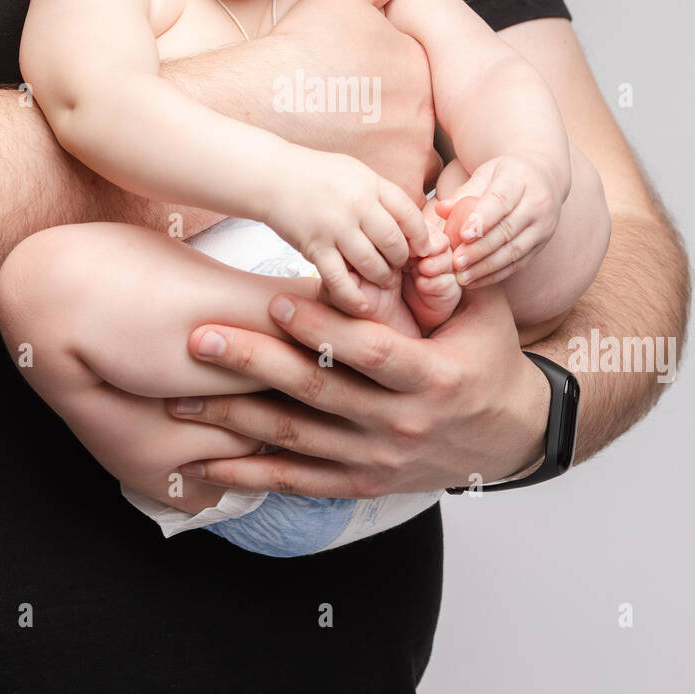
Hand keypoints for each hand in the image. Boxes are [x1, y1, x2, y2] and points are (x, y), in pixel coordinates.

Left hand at [165, 282, 551, 495]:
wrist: (515, 437)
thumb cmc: (491, 358)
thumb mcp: (485, 310)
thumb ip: (449, 268)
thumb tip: (424, 209)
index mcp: (433, 377)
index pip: (369, 351)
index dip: (321, 327)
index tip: (274, 299)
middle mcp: (401, 424)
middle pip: (317, 393)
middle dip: (252, 365)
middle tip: (198, 339)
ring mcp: (378, 459)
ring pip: (297, 440)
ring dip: (235, 420)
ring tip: (179, 401)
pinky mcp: (363, 484)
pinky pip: (298, 483)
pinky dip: (250, 475)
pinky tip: (206, 462)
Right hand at [266, 149, 431, 315]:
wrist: (272, 176)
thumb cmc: (316, 176)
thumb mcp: (355, 173)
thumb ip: (380, 194)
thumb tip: (408, 218)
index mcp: (370, 184)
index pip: (409, 214)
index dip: (421, 236)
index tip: (423, 248)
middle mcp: (356, 204)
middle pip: (394, 242)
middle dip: (401, 259)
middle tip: (400, 266)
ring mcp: (335, 226)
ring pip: (372, 263)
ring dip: (382, 277)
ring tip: (383, 280)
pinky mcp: (315, 246)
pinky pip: (340, 279)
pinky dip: (353, 297)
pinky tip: (362, 304)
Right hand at [267, 0, 441, 201]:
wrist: (254, 102)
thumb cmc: (295, 48)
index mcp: (421, 68)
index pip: (415, 82)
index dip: (383, 86)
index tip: (350, 88)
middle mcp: (424, 114)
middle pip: (412, 125)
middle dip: (386, 125)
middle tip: (341, 119)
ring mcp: (408, 155)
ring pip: (406, 161)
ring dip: (384, 159)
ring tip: (339, 148)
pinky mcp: (387, 189)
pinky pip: (395, 197)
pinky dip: (378, 191)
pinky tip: (345, 176)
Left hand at [435, 153, 565, 289]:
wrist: (541, 179)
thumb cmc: (505, 177)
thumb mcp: (485, 175)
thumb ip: (463, 193)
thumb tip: (441, 209)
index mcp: (519, 180)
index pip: (501, 200)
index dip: (483, 219)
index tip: (463, 234)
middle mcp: (537, 204)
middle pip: (507, 230)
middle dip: (480, 249)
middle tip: (456, 262)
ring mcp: (543, 227)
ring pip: (514, 251)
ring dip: (486, 267)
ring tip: (462, 276)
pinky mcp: (541, 244)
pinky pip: (519, 263)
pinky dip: (496, 275)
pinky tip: (475, 280)